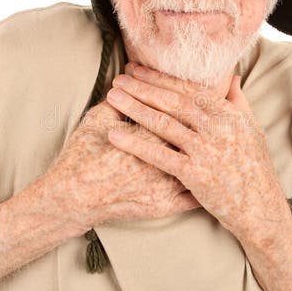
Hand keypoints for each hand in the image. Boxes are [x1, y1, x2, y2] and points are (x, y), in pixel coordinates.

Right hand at [46, 98, 199, 229]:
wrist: (73, 197)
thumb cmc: (82, 156)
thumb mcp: (98, 119)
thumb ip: (121, 101)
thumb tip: (132, 85)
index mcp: (152, 133)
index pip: (181, 112)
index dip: (190, 101)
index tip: (200, 92)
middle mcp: (166, 158)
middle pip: (196, 138)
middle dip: (208, 127)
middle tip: (214, 119)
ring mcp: (168, 184)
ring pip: (201, 167)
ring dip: (211, 155)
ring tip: (218, 144)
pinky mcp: (165, 205)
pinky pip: (195, 197)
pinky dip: (206, 187)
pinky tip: (214, 177)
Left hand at [105, 64, 291, 237]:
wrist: (260, 209)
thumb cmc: (256, 171)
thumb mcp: (253, 131)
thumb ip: (239, 103)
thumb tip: (232, 77)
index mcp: (229, 114)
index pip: (189, 90)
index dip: (161, 78)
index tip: (138, 68)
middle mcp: (217, 128)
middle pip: (172, 102)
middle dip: (142, 87)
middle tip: (118, 77)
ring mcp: (206, 150)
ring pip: (163, 123)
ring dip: (134, 108)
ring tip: (112, 97)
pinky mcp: (195, 173)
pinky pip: (159, 155)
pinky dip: (135, 144)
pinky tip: (114, 136)